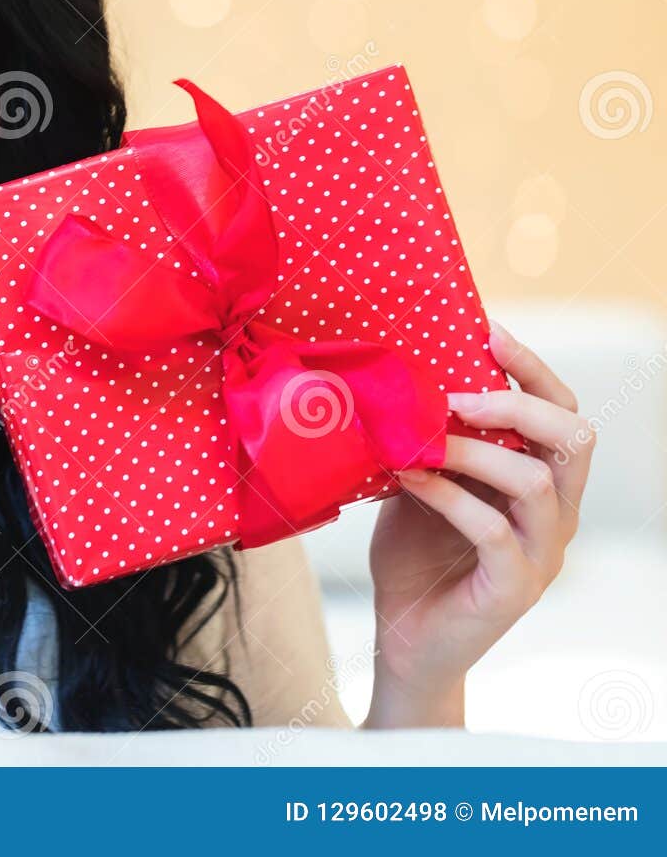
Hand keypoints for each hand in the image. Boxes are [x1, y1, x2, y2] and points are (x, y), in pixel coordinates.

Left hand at [364, 320, 591, 726]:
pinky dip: (449, 494)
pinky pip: (494, 530)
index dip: (532, 368)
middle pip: (573, 437)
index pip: (563, 411)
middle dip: (518, 401)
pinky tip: (409, 477)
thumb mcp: (421, 483)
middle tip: (454, 392)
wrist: (403, 640)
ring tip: (422, 434)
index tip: (487, 329)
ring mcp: (540, 553)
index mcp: (542, 482)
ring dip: (475, 448)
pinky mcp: (512, 589)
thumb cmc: (414, 556)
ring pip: (537, 480)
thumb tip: (395, 376)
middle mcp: (556, 515)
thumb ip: (428, 440)